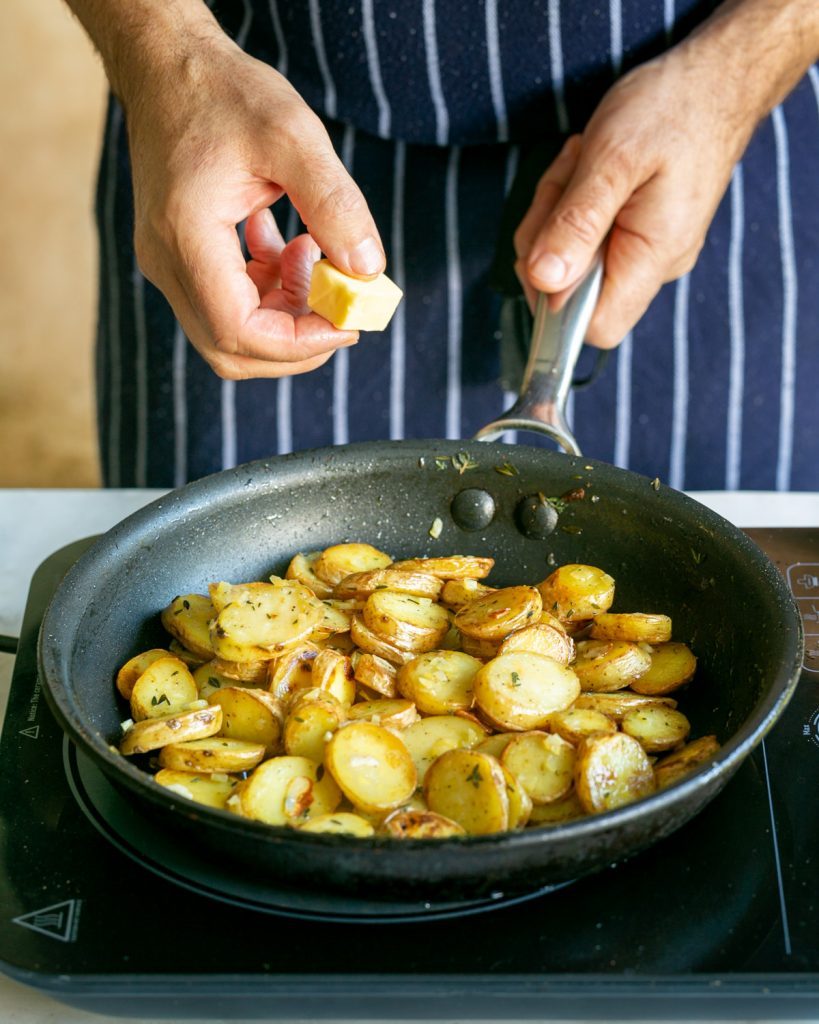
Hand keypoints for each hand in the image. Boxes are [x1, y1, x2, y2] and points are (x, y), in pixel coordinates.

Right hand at [124, 34, 384, 378]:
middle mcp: (166, 261)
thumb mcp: (293, 137)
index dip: (300, 343)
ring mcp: (168, 263)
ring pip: (230, 332)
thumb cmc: (224, 92)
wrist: (168, 66)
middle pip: (232, 350)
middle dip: (296, 342)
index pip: (240, 332)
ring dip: (285, 314)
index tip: (347, 322)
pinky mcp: (179, 256)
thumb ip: (335, 205)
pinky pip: (227, 303)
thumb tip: (367, 270)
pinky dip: (269, 293)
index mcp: (186, 237)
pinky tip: (291, 247)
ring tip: (314, 257)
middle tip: (340, 307)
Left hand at [514, 38, 761, 347]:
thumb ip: (576, 223)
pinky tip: (588, 169)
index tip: (543, 247)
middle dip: (548, 237)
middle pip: (570, 292)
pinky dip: (571, 204)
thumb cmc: (672, 108)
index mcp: (653, 257)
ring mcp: (642, 253)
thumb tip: (544, 281)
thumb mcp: (613, 158)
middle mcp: (651, 267)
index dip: (554, 301)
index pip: (594, 326)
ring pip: (568, 260)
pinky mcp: (632, 236)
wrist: (716, 79)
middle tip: (569, 180)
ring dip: (557, 211)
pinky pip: (581, 238)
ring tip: (584, 162)